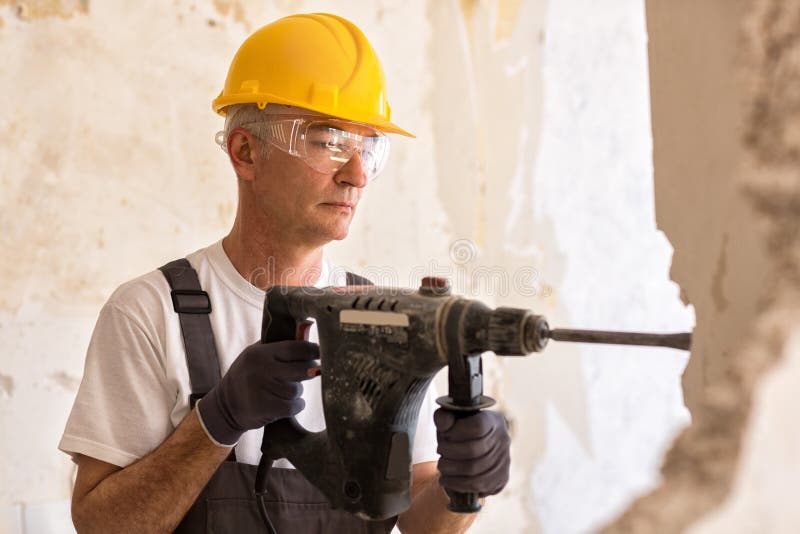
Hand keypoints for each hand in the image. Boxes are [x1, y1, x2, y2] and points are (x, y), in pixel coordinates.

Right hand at [197, 340, 318, 445]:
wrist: (226, 406)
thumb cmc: (247, 375)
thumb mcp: (256, 354)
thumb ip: (279, 343)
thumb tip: (308, 328)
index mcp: (260, 353)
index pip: (294, 348)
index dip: (311, 350)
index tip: (319, 352)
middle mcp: (262, 370)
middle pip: (301, 369)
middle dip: (310, 370)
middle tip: (311, 371)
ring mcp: (264, 390)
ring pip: (297, 389)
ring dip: (297, 391)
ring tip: (284, 389)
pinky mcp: (268, 408)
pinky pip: (294, 405)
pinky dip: (295, 405)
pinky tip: (286, 403)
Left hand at [434, 409, 510, 496]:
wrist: (474, 450)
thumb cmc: (460, 433)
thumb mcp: (451, 421)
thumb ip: (444, 418)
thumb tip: (443, 424)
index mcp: (493, 420)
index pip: (477, 426)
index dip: (457, 431)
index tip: (445, 434)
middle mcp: (503, 439)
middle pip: (474, 450)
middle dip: (450, 452)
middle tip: (439, 452)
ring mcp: (505, 460)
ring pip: (475, 470)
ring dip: (452, 470)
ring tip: (441, 466)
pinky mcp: (502, 478)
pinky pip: (478, 485)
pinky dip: (458, 484)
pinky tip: (446, 480)